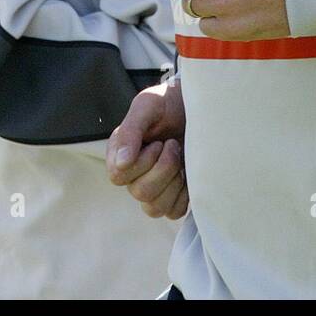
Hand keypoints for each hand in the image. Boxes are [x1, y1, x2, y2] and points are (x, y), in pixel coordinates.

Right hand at [107, 80, 188, 218]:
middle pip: (140, 193)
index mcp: (119, 155)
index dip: (142, 162)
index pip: (119, 176)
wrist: (196, 106)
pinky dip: (184, 195)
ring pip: (156, 207)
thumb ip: (131, 131)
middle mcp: (133, 176)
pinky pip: (174, 211)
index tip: (158, 141)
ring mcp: (153, 189)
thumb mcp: (147, 106)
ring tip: (181, 158)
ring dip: (174, 181)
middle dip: (164, 167)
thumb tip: (121, 163)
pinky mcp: (173, 197)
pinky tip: (188, 173)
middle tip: (172, 145)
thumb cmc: (167, 103)